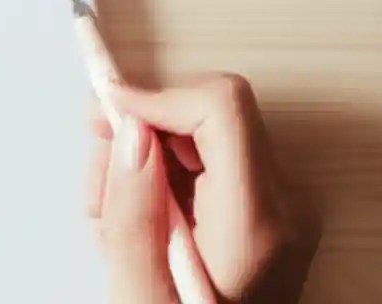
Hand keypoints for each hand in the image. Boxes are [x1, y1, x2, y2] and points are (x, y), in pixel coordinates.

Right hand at [88, 73, 319, 302]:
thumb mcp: (141, 298)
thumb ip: (131, 216)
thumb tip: (128, 134)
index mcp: (259, 223)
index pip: (221, 106)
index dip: (155, 98)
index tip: (105, 115)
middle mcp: (283, 206)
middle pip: (205, 115)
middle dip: (138, 136)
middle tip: (98, 186)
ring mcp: (278, 209)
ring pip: (199, 134)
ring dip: (141, 161)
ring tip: (112, 221)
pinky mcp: (262, 214)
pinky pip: (204, 162)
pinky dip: (158, 178)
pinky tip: (137, 226)